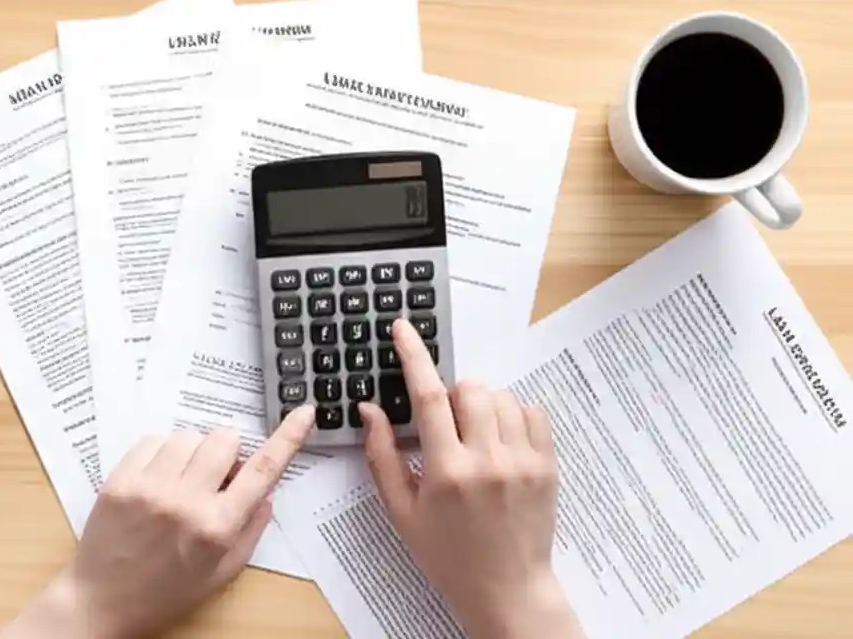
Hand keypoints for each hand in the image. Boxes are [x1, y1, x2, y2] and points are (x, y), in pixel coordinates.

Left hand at [1, 406, 315, 638]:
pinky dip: (162, 453)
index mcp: (218, 528)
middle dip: (227, 450)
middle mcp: (186, 502)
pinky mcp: (120, 480)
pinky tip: (158, 478)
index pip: (262, 470)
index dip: (287, 437)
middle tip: (216, 475)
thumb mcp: (221, 574)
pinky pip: (153, 440)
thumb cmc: (166, 593)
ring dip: (193, 452)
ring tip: (182, 480)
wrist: (101, 602)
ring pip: (188, 436)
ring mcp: (150, 488)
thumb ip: (250, 531)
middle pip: (224, 439)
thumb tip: (268, 491)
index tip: (304, 411)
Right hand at [358, 319, 584, 638]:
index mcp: (445, 472)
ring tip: (475, 437)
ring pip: (502, 397)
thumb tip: (370, 408)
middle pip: (469, 389)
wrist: (507, 589)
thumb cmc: (448, 555)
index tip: (404, 328)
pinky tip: (501, 441)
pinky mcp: (547, 466)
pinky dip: (514, 415)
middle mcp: (486, 461)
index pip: (428, 397)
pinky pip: (533, 412)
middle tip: (447, 424)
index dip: (414, 356)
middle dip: (453, 393)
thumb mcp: (402, 512)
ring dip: (483, 404)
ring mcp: (522, 462)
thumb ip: (382, 457)